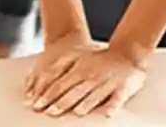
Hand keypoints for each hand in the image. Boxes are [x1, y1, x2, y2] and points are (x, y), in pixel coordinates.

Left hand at [24, 35, 146, 117]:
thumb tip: (40, 81)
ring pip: (94, 95)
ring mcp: (107, 82)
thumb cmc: (100, 59)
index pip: (60, 84)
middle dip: (60, 103)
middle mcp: (92, 76)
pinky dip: (112, 106)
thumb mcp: (78, 57)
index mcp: (80, 69)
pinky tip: (107, 113)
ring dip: (84, 105)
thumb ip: (61, 67)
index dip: (47, 95)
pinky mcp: (123, 89)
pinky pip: (117, 99)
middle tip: (49, 113)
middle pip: (74, 92)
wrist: (128, 52)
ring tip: (75, 113)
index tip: (37, 104)